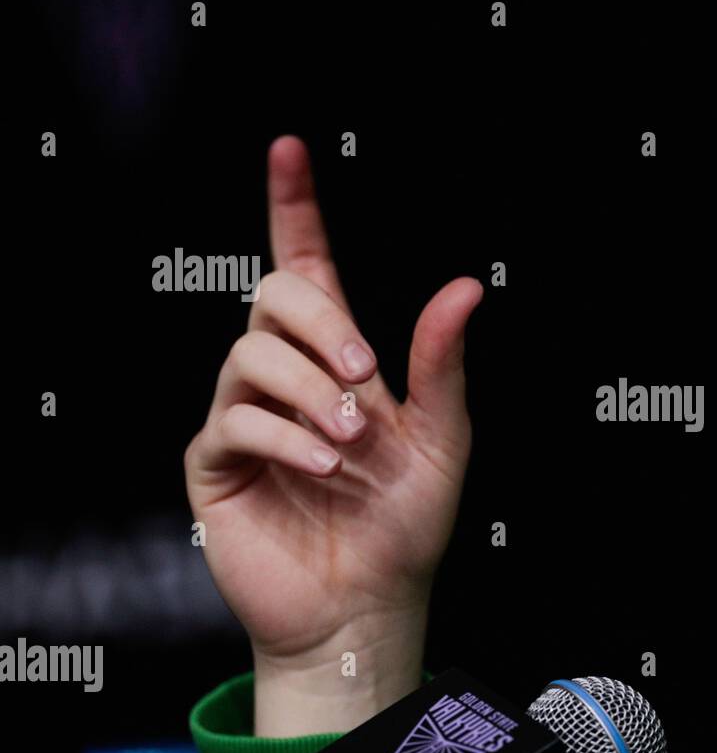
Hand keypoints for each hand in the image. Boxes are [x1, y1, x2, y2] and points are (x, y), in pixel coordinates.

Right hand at [184, 135, 481, 734]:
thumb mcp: (444, 438)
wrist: (370, 603)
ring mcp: (248, 416)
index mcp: (341, 361)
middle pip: (277, 296)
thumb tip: (464, 286)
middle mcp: (290, 378)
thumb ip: (441, 363)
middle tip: (367, 378)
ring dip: (310, 390)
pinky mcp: (217, 462)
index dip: (296, 207)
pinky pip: (233, 417)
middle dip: (324, 325)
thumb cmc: (406, 525)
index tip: (291, 149)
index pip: (309, 266)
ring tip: (351, 443)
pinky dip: (285, 434)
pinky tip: (323, 465)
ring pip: (251, 354)